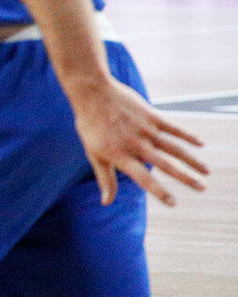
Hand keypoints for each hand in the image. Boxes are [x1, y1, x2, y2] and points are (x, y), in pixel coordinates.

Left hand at [71, 80, 207, 206]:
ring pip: (174, 148)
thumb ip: (105, 178)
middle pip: (165, 164)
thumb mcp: (94, 153)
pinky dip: (188, 135)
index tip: (174, 203)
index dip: (159, 191)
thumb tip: (106, 202)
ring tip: (207, 172)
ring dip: (192, 160)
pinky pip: (174, 127)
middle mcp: (135, 144)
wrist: (92, 93)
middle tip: (203, 188)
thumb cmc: (90, 126)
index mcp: (120, 155)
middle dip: (186, 177)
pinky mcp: (151, 115)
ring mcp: (145, 129)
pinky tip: (202, 144)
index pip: (143, 178)